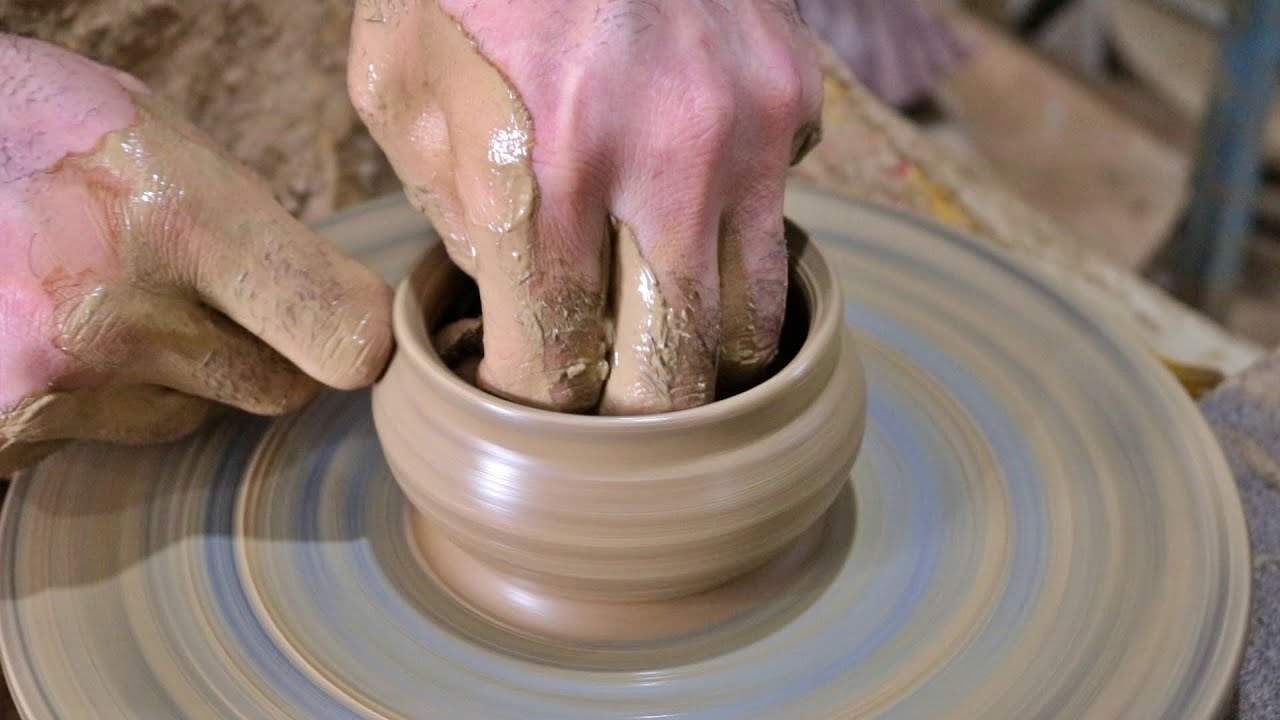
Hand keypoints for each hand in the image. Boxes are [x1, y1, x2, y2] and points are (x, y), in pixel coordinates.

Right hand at [0, 35, 393, 475]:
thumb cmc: (25, 127)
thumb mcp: (147, 131)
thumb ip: (242, 218)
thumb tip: (329, 292)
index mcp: (174, 217)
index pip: (343, 333)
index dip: (362, 335)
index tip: (361, 328)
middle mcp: (117, 316)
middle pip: (279, 387)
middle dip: (269, 349)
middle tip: (217, 295)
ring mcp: (51, 386)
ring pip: (188, 413)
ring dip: (170, 370)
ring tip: (98, 292)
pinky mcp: (2, 433)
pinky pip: (101, 434)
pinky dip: (90, 396)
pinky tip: (42, 327)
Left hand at [349, 0, 821, 413]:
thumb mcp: (395, 85)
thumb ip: (443, 216)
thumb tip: (505, 301)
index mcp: (539, 171)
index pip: (557, 368)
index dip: (536, 409)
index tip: (524, 397)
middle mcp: (659, 166)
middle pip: (673, 379)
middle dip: (630, 419)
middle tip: (599, 411)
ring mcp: (744, 133)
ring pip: (752, 323)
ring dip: (704, 356)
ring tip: (660, 344)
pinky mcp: (793, 99)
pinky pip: (780, 218)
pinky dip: (738, 240)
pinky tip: (690, 212)